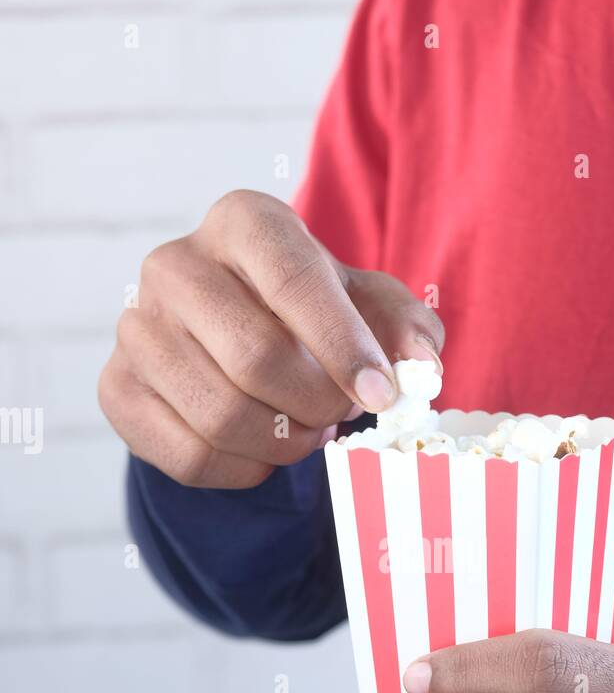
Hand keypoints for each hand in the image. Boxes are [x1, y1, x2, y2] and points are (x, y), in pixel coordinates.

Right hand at [99, 190, 443, 487]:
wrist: (232, 339)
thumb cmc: (311, 315)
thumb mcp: (369, 306)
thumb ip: (404, 327)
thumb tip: (418, 366)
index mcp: (244, 222)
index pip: (294, 281)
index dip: (344, 346)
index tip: (381, 395)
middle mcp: (175, 264)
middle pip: (257, 358)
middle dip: (316, 403)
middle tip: (339, 413)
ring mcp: (135, 327)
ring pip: (223, 416)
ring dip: (284, 443)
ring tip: (305, 430)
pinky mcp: (117, 388)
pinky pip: (190, 457)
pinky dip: (244, 470)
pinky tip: (262, 450)